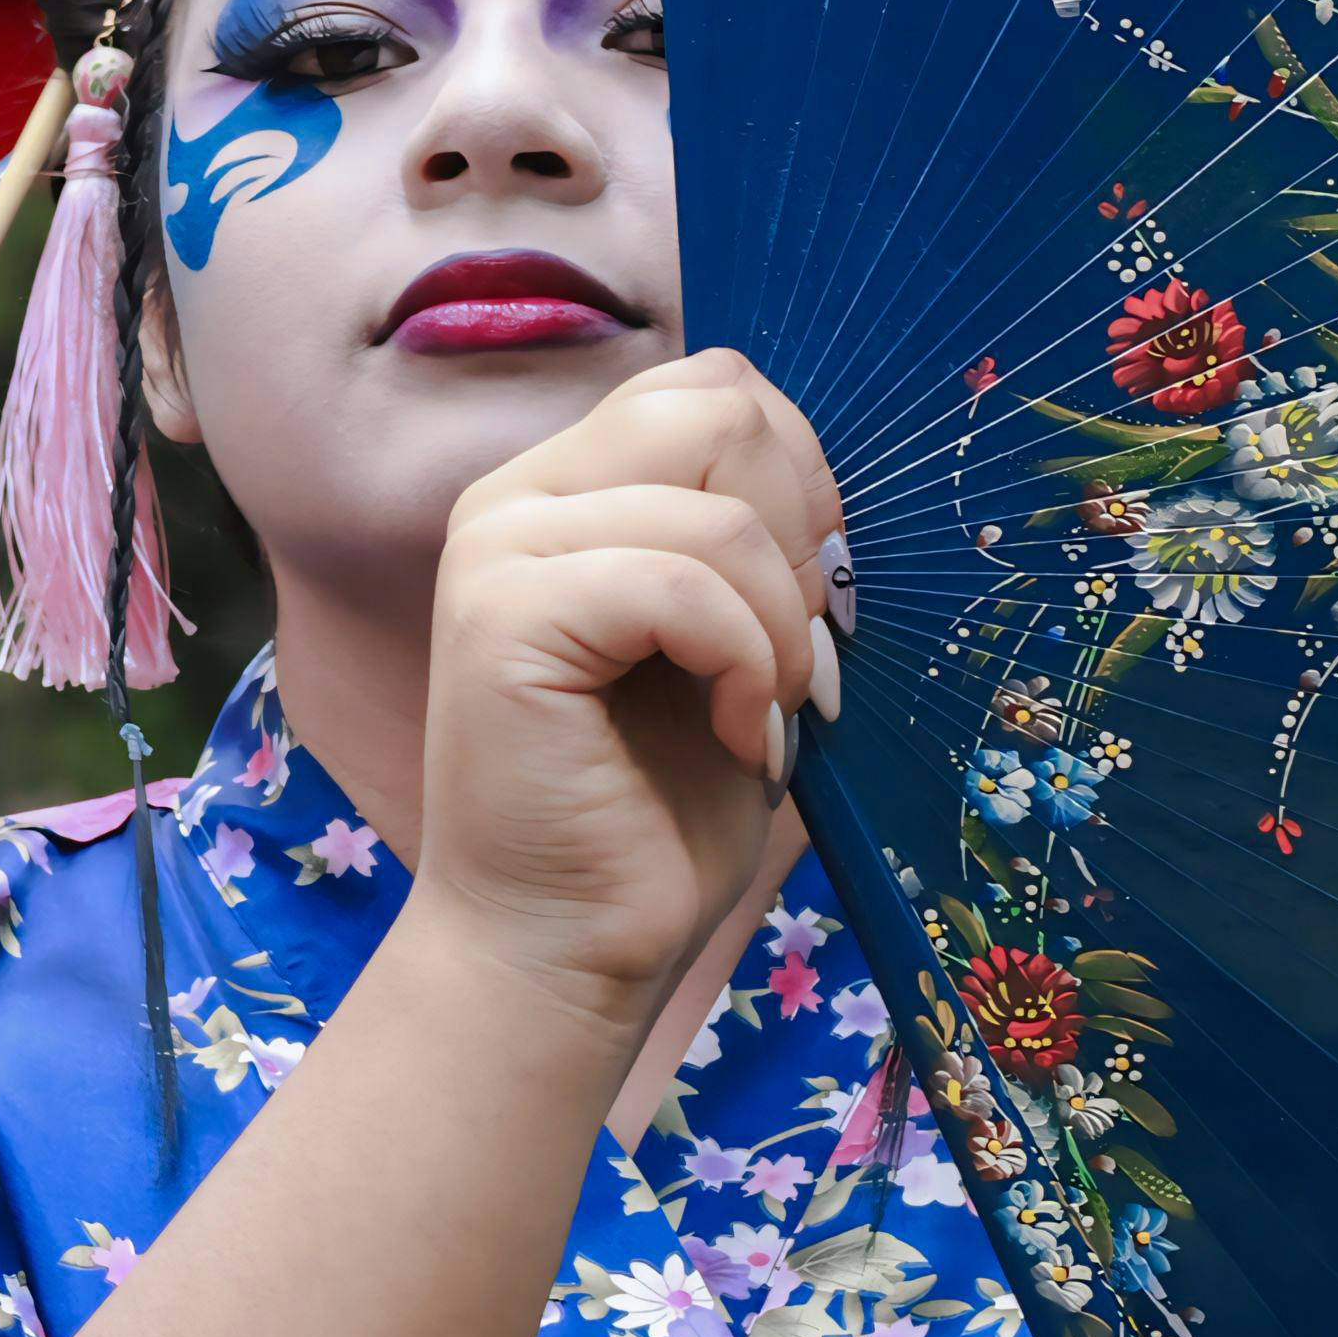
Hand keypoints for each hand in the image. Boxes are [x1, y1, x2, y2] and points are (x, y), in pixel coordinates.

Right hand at [414, 351, 844, 1038]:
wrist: (564, 949)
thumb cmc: (655, 812)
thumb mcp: (730, 643)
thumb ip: (754, 536)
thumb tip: (838, 476)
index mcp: (569, 488)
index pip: (717, 387)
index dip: (800, 482)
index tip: (809, 604)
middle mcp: (518, 498)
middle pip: (721, 411)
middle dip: (800, 539)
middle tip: (792, 659)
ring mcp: (499, 550)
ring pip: (715, 510)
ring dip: (777, 630)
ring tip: (761, 718)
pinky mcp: (502, 617)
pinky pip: (678, 584)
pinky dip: (741, 667)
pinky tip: (736, 741)